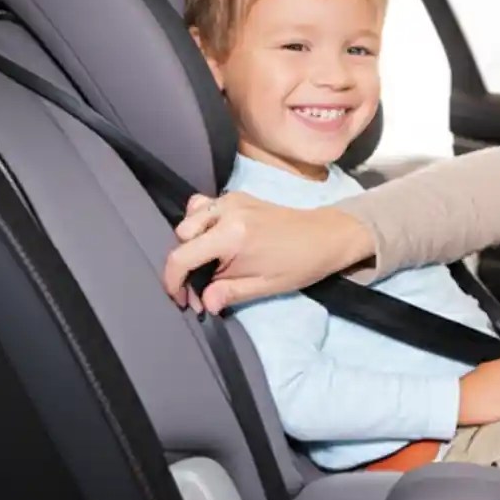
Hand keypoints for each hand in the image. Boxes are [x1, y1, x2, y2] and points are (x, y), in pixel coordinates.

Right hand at [162, 192, 373, 313]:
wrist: (326, 236)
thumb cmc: (299, 264)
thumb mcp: (265, 286)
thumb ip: (228, 293)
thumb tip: (203, 303)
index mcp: (232, 235)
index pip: (182, 257)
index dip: (173, 281)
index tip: (182, 299)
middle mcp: (226, 211)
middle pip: (181, 236)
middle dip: (185, 264)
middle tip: (202, 285)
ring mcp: (231, 200)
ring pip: (189, 218)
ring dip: (191, 243)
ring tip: (209, 263)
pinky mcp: (237, 196)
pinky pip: (204, 206)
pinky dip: (201, 223)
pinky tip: (215, 241)